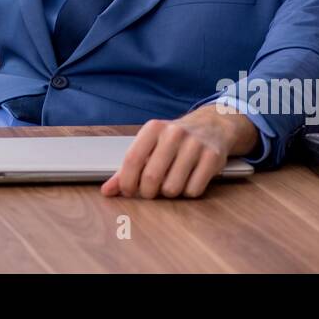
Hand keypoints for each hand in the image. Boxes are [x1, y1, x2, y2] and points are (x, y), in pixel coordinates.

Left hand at [100, 103, 257, 198]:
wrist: (212, 125)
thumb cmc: (174, 140)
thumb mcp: (150, 146)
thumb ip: (127, 168)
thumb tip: (106, 191)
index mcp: (153, 128)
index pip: (132, 159)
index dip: (126, 181)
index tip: (128, 191)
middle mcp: (174, 133)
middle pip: (151, 177)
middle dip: (147, 192)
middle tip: (150, 191)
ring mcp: (195, 144)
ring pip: (173, 188)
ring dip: (169, 193)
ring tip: (172, 182)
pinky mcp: (213, 157)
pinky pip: (194, 190)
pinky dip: (188, 192)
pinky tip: (189, 181)